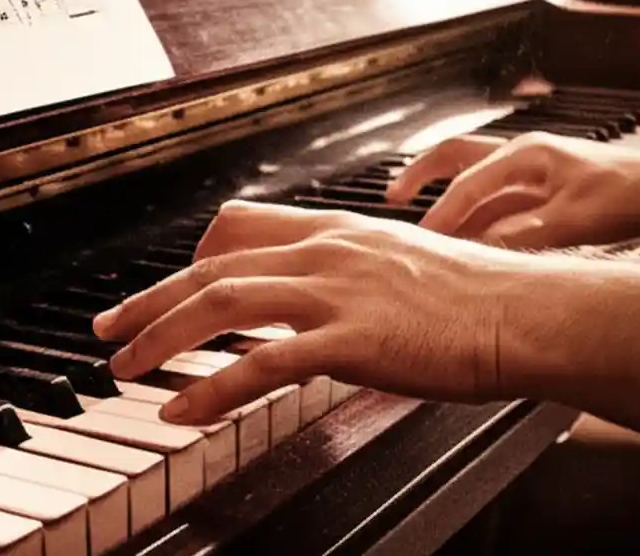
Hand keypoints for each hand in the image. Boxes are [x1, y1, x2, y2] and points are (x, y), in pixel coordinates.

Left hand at [91, 200, 539, 424]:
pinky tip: (181, 409)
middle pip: (212, 267)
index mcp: (339, 233)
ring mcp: (337, 291)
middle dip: (149, 299)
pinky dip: (211, 387)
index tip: (164, 288)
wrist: (531, 311)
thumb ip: (356, 284)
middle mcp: (327, 252)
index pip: (241, 230)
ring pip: (220, 304)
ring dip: (159, 336)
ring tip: (124, 368)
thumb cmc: (482, 299)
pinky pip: (261, 363)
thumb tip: (324, 317)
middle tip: (108, 327)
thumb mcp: (405, 271)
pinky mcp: (351, 338)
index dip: (191, 260)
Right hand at [386, 131, 639, 248]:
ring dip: (451, 200)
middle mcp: (525, 156)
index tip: (419, 237)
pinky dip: (478, 217)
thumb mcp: (575, 221)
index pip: (467, 183)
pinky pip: (498, 200)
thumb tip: (481, 253)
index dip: (440, 213)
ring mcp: (535, 171)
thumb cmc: (633, 196)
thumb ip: (523, 237)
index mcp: (528, 154)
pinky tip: (473, 241)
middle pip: (456, 158)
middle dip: (421, 176)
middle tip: (392, 196)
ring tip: (427, 225)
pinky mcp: (546, 189)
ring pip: (476, 180)